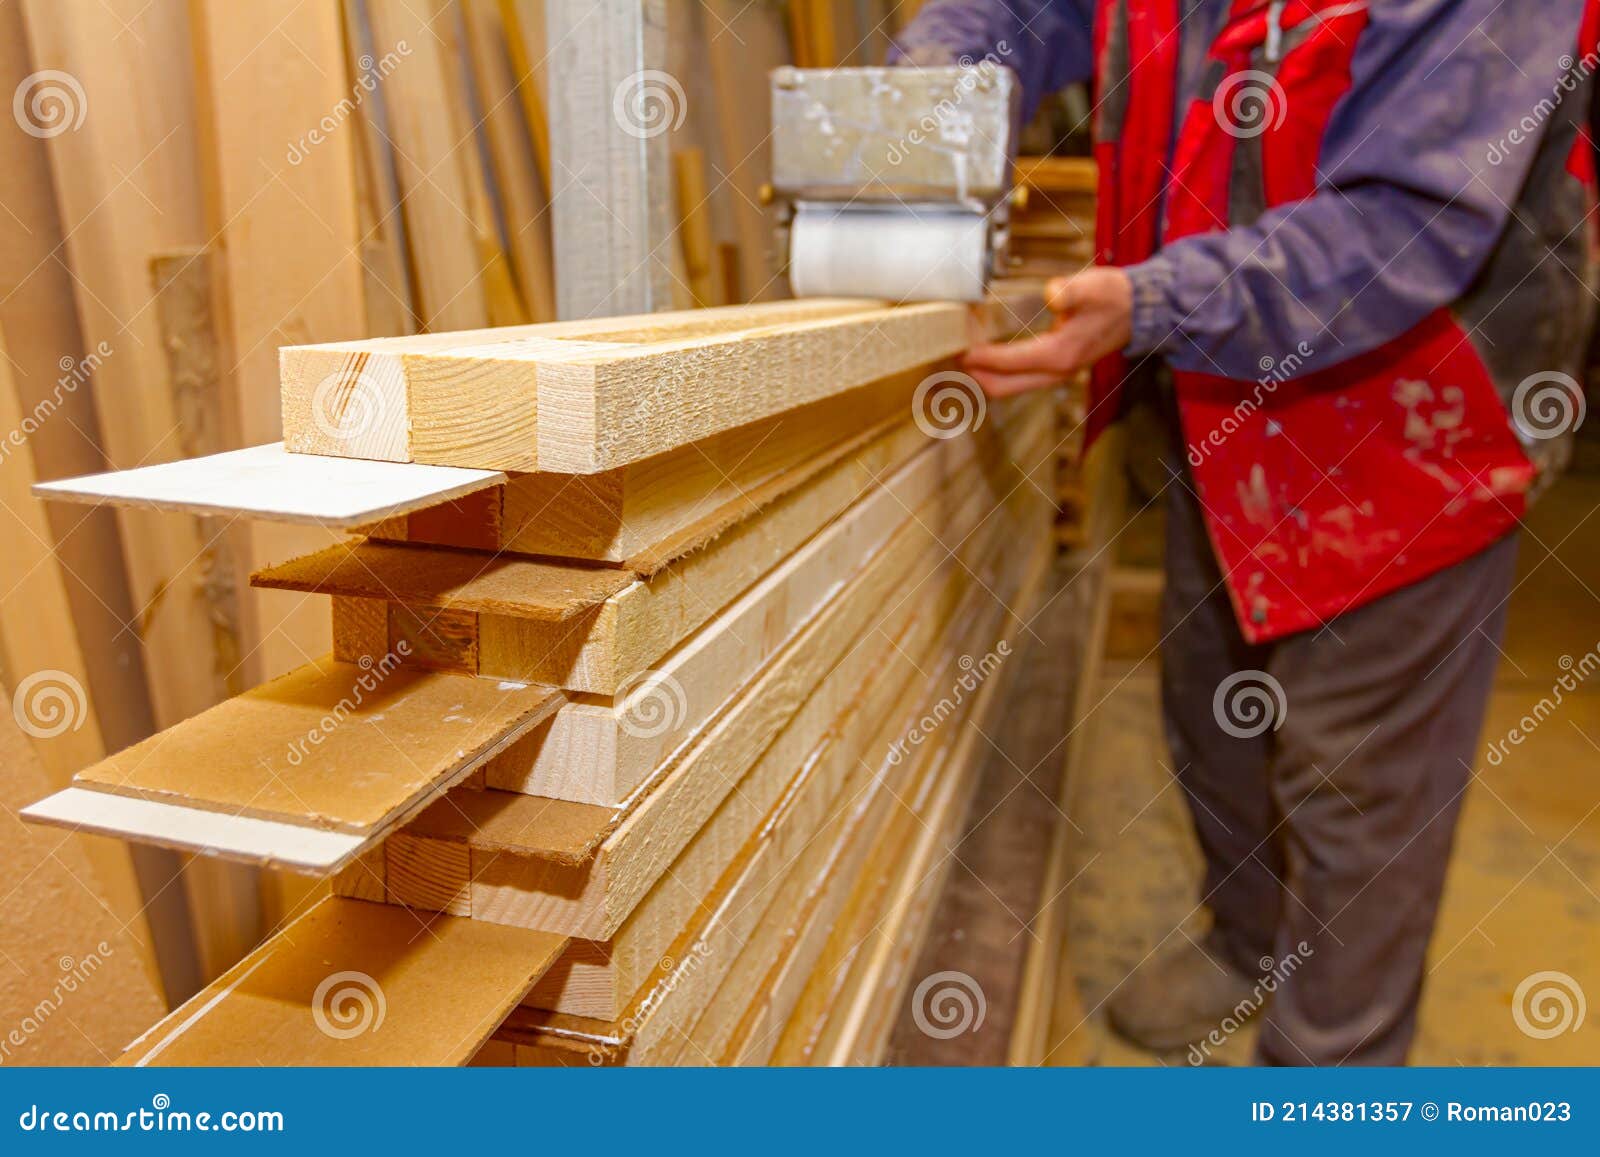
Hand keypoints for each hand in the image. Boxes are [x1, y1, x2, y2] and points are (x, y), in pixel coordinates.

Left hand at [962, 268, 1134, 397]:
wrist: (1140, 310)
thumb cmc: (1114, 296)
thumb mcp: (1093, 287)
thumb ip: (1069, 292)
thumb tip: (1051, 294)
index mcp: (1059, 355)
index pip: (1007, 363)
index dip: (980, 357)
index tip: (959, 346)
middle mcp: (1054, 372)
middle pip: (1001, 387)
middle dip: (973, 376)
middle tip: (950, 357)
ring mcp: (1055, 373)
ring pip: (1008, 387)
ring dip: (983, 376)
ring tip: (961, 358)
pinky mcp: (1055, 367)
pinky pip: (1017, 378)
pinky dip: (997, 372)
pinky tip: (984, 355)